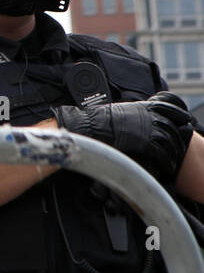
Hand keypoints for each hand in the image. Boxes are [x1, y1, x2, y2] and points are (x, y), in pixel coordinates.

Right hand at [53, 95, 193, 184]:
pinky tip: (166, 166)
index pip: (170, 107)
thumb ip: (132, 114)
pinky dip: (167, 161)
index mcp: (143, 106)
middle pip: (173, 127)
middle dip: (177, 138)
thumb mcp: (118, 111)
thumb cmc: (97, 121)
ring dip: (174, 152)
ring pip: (171, 141)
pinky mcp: (145, 143)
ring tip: (172, 161)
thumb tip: (134, 120)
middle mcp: (149, 116)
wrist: (88, 128)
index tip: (184, 120)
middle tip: (177, 148)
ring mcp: (148, 129)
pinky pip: (163, 153)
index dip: (180, 114)